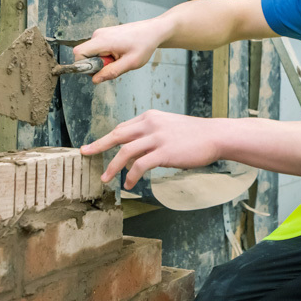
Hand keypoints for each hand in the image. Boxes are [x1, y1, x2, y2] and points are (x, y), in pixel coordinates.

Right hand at [71, 18, 169, 83]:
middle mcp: (98, 35)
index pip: (79, 53)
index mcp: (103, 40)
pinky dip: (106, 55)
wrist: (153, 31)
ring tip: (121, 58)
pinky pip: (98, 49)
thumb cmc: (144, 45)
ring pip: (92, 53)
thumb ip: (111, 72)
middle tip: (115, 64)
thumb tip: (94, 79)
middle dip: (96, 65)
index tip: (98, 71)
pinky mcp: (104, 35)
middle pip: (85, 55)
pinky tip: (120, 54)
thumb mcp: (130, 63)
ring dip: (103, 61)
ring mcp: (101, 33)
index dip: (83, 66)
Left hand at [81, 110, 223, 188]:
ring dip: (112, 166)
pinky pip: (140, 165)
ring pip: (125, 151)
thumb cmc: (195, 134)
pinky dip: (131, 176)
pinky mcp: (163, 152)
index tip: (97, 146)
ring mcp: (156, 138)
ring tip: (105, 178)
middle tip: (85, 153)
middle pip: (117, 134)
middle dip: (99, 145)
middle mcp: (150, 124)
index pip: (123, 127)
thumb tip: (138, 151)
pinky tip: (129, 184)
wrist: (215, 136)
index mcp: (150, 117)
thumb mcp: (169, 127)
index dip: (109, 138)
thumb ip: (152, 135)